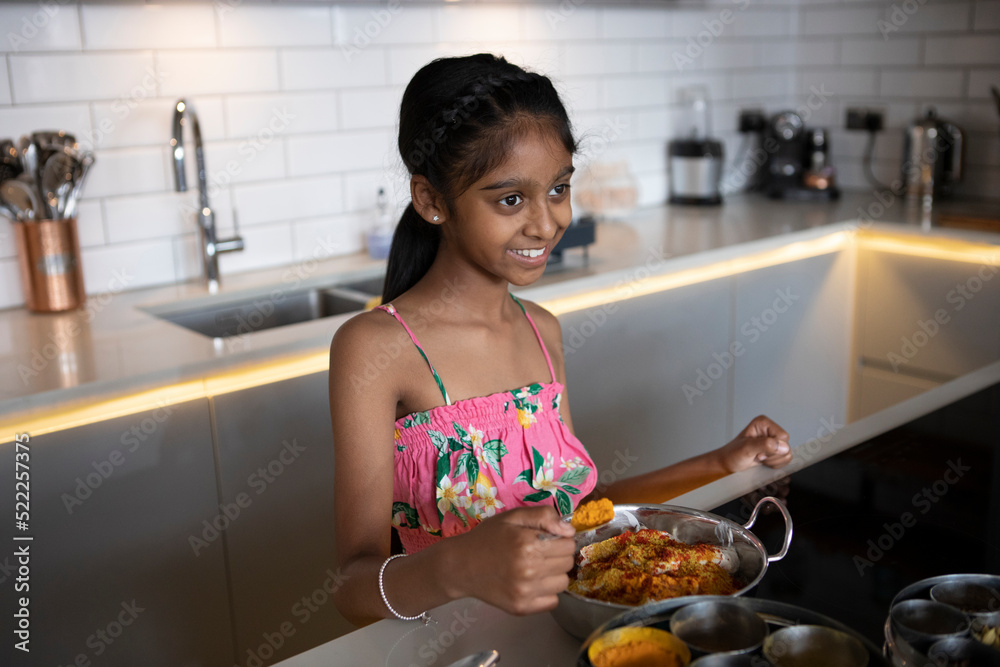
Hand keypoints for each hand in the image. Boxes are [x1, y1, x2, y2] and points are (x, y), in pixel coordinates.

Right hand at [449, 506, 575, 614]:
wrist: (461, 565)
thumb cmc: (488, 538)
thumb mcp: (513, 517)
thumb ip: (543, 516)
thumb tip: (569, 530)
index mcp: (528, 544)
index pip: (569, 544)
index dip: (560, 539)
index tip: (547, 539)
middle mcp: (529, 569)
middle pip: (568, 564)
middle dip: (558, 555)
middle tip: (539, 553)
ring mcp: (525, 592)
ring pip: (562, 583)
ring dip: (554, 574)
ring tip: (535, 568)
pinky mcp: (521, 608)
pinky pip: (552, 602)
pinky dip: (546, 593)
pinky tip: (531, 583)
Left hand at [718, 415, 791, 472]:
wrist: (729, 463)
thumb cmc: (733, 453)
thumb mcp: (747, 448)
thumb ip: (765, 445)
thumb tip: (783, 447)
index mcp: (764, 423)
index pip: (782, 436)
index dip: (773, 447)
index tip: (758, 451)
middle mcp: (770, 430)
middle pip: (786, 446)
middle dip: (772, 455)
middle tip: (757, 455)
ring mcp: (774, 440)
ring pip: (787, 454)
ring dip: (773, 460)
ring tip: (759, 457)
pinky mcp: (776, 450)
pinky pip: (785, 459)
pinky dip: (775, 464)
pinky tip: (764, 461)